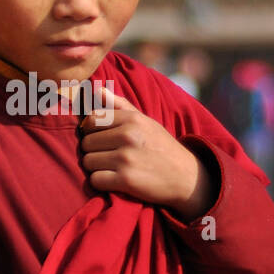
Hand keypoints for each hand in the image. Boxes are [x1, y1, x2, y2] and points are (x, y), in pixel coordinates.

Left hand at [79, 86, 216, 221]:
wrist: (186, 178)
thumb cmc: (161, 147)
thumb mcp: (145, 121)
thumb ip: (120, 105)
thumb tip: (98, 90)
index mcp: (132, 119)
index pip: (91, 120)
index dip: (91, 131)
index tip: (102, 139)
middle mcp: (128, 136)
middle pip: (86, 143)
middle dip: (93, 151)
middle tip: (109, 157)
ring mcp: (126, 158)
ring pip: (88, 162)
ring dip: (96, 168)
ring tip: (112, 168)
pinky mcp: (126, 179)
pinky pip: (95, 180)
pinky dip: (101, 183)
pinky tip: (114, 181)